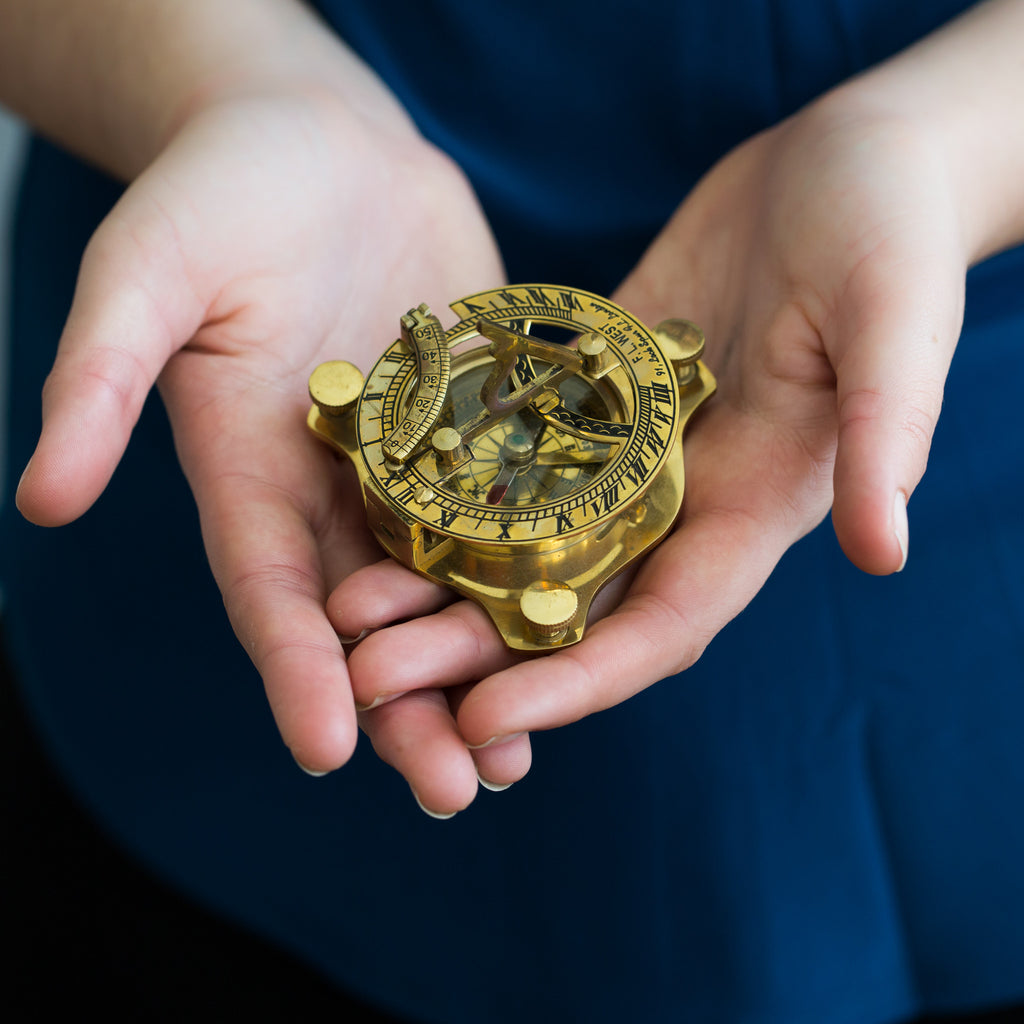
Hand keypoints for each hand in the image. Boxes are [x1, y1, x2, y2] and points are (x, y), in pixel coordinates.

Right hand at [14, 85, 506, 778]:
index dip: (295, 669)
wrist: (317, 142)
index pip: (270, 589)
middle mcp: (330, 487)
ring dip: (481, 666)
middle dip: (406, 704)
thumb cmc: (220, 191)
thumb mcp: (146, 274)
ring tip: (521, 753)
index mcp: (246, 470)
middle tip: (454, 792)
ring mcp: (410, 462)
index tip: (326, 750)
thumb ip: (102, 380)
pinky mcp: (475, 426)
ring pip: (445, 584)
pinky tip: (581, 626)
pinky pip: (510, 506)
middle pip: (367, 617)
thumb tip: (37, 497)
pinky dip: (538, 569)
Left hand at [329, 86, 967, 809]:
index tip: (489, 715)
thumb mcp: (895, 321)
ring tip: (348, 609)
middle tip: (374, 673)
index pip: (664, 623)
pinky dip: (452, 491)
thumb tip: (882, 553)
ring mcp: (629, 454)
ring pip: (526, 544)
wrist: (845, 164)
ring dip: (442, 584)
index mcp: (755, 506)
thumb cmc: (889, 230)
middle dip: (476, 650)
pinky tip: (376, 505)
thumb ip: (882, 433)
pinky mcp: (590, 400)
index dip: (580, 678)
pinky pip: (515, 459)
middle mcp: (684, 501)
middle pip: (573, 605)